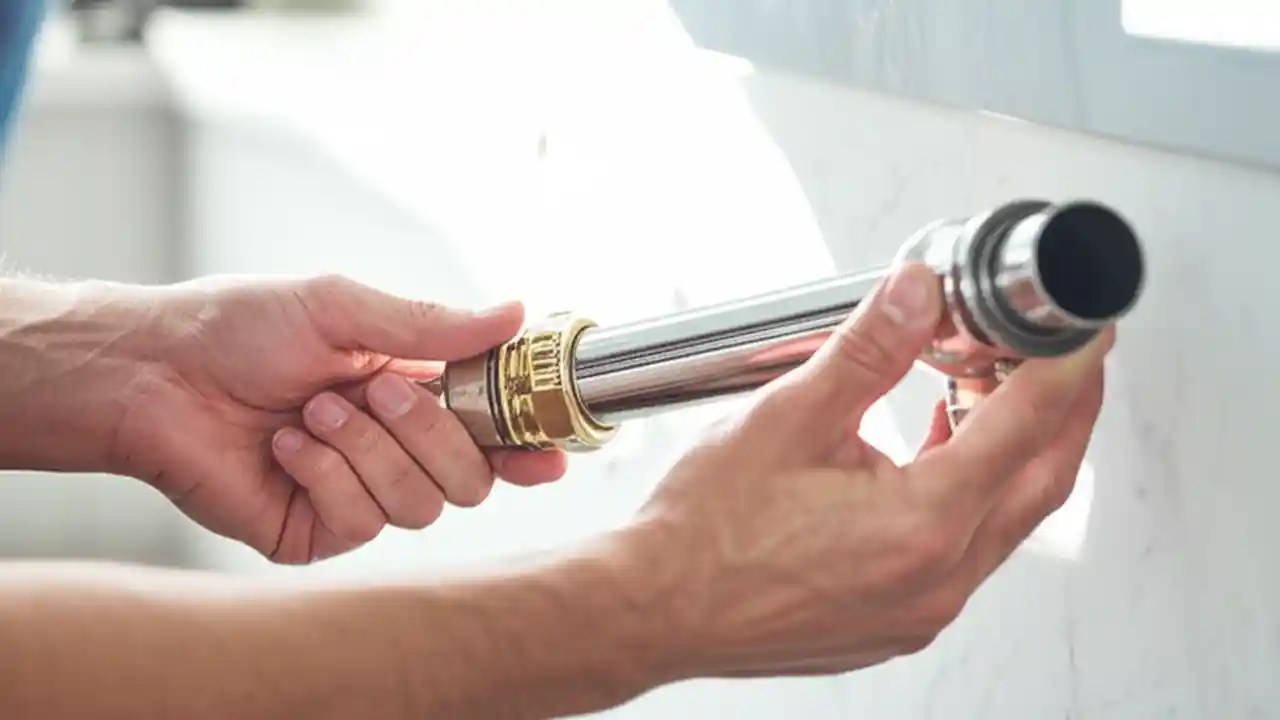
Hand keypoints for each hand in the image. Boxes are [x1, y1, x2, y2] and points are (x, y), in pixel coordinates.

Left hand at [109, 275, 565, 562]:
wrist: (157, 372)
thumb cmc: (241, 327)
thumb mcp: (342, 307)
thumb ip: (431, 323)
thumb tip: (514, 314)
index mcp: (412, 395)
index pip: (490, 434)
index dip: (527, 446)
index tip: (553, 449)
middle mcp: (393, 451)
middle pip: (469, 480)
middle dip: (429, 434)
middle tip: (377, 390)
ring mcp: (356, 495)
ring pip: (420, 505)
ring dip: (367, 449)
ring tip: (311, 411)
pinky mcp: (316, 532)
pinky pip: (361, 522)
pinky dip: (326, 474)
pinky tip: (287, 446)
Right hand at [627, 262, 1110, 677]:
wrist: (656, 609)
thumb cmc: (705, 533)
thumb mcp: (787, 418)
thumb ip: (867, 350)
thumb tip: (917, 293)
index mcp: (920, 525)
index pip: (1026, 429)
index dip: (1066, 368)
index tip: (1084, 333)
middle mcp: (936, 580)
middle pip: (1041, 482)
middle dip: (1063, 412)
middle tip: (1065, 359)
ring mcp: (922, 609)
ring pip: (1005, 520)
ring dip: (1013, 455)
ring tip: (986, 394)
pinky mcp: (900, 621)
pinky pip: (966, 553)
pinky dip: (971, 496)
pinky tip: (936, 457)